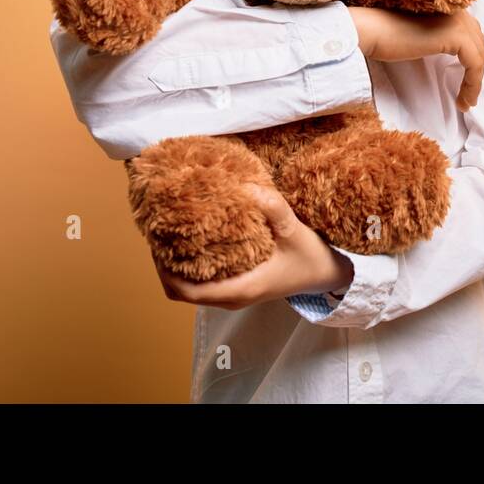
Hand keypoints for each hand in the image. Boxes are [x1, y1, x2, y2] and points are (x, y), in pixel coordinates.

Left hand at [153, 183, 353, 309]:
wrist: (329, 275)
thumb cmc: (311, 257)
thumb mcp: (294, 229)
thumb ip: (273, 208)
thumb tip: (247, 186)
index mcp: (241, 288)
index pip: (186, 291)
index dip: (162, 270)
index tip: (153, 243)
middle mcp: (233, 296)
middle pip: (179, 292)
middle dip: (161, 267)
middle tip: (155, 234)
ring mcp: (235, 294)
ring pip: (189, 289)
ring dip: (173, 268)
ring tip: (167, 235)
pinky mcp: (238, 287)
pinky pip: (202, 284)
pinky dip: (188, 269)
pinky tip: (190, 241)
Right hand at [348, 6, 483, 111]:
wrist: (371, 32)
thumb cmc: (387, 38)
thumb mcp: (422, 39)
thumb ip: (440, 41)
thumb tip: (452, 64)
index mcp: (451, 9)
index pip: (472, 38)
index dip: (472, 64)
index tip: (464, 87)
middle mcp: (458, 12)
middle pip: (480, 47)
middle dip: (476, 74)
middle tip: (466, 97)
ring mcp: (458, 22)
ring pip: (480, 57)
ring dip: (475, 83)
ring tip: (465, 103)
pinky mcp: (455, 36)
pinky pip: (475, 64)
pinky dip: (473, 85)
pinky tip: (463, 101)